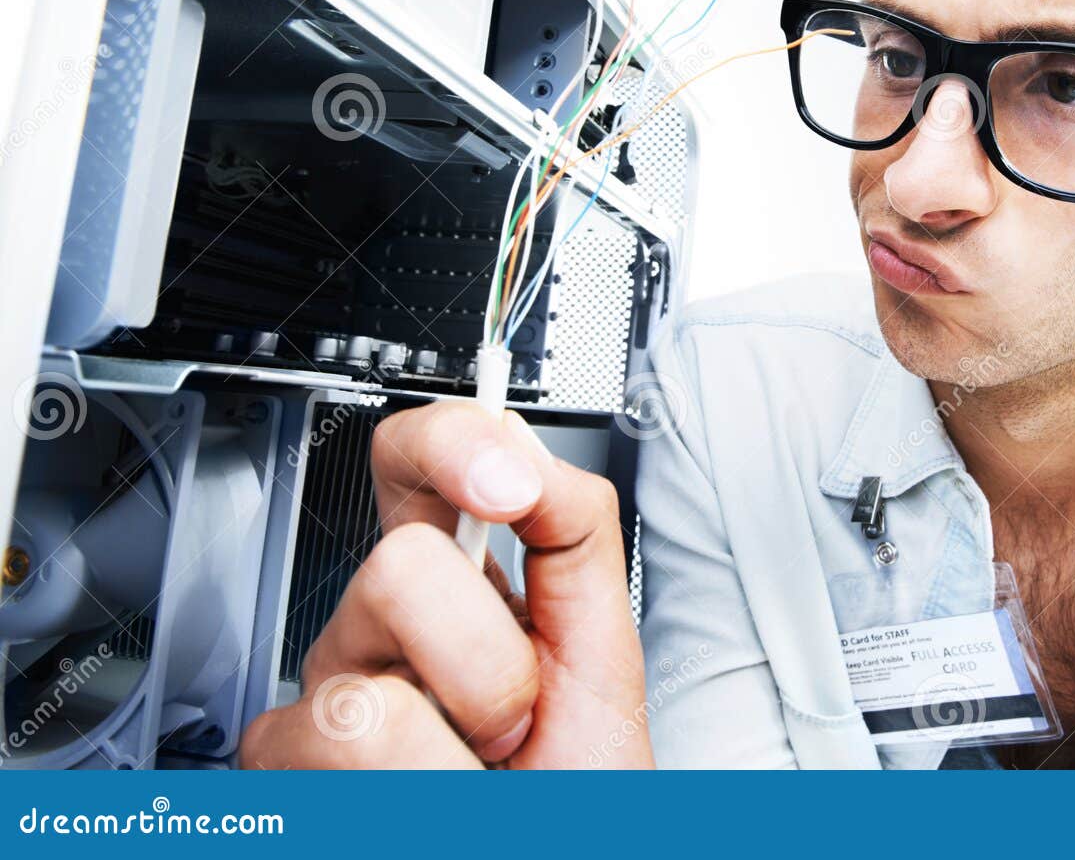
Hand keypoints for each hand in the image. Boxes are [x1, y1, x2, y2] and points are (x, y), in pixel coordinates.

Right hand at [240, 401, 650, 767]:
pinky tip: (425, 802)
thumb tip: (527, 455)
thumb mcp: (601, 651)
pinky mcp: (285, 768)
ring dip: (457, 750)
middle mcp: (375, 629)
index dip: (450, 444)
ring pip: (366, 693)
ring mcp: (325, 698)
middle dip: (488, 661)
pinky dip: (420, 790)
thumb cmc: (579, 780)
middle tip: (513, 723)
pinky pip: (342, 755)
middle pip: (396, 567)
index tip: (506, 487)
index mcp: (455, 583)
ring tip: (476, 775)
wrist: (556, 843)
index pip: (414, 462)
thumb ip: (577, 535)